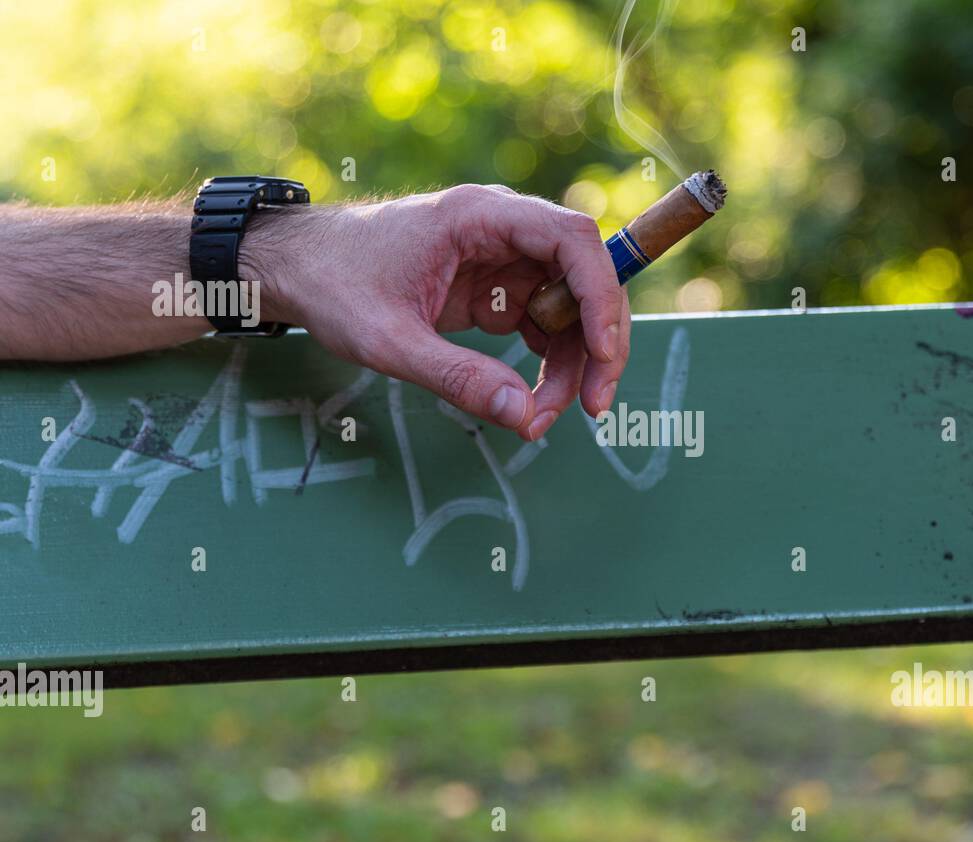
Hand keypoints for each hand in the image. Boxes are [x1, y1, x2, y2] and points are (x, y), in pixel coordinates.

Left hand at [248, 184, 629, 441]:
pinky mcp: (494, 287)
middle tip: (593, 405)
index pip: (572, 240)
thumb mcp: (388, 340)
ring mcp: (501, 259)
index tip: (602, 355)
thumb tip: (524, 417)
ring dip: (572, 362)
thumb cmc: (332, 285)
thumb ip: (456, 377)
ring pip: (568, 307)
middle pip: (583, 277)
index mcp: (479, 217)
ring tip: (541, 416)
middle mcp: (501, 230)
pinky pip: (542, 322)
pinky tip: (530, 399)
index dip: (600, 296)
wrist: (294, 268)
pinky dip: (548, 363)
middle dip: (597, 342)